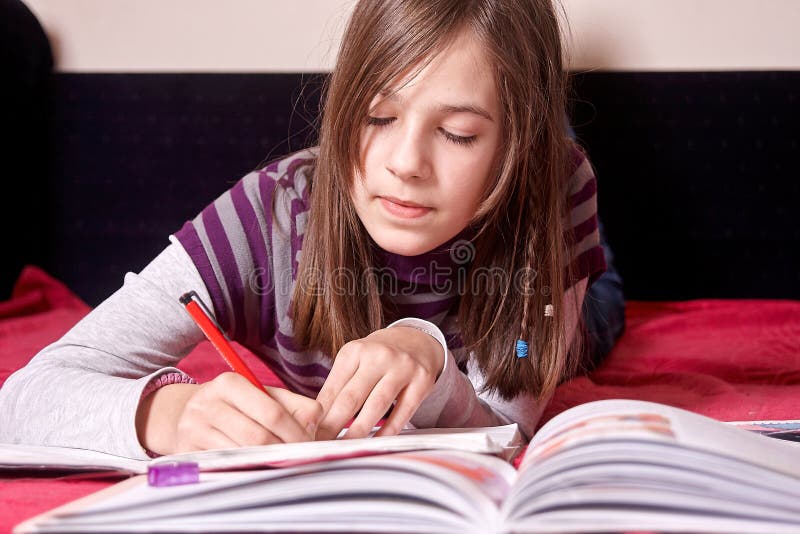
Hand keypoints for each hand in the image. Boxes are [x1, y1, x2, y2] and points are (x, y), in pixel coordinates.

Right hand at [136, 372, 322, 453]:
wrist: (185, 414)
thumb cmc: (234, 406)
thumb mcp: (262, 396)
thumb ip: (293, 405)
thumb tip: (316, 423)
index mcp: (230, 383)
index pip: (272, 412)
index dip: (296, 433)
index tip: (311, 445)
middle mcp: (207, 404)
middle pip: (258, 437)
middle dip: (285, 451)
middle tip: (300, 459)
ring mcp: (193, 429)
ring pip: (243, 454)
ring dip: (269, 463)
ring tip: (284, 464)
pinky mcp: (187, 452)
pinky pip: (226, 466)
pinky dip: (248, 469)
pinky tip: (260, 469)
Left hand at [315, 326, 443, 439]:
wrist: (416, 339)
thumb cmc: (378, 357)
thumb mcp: (355, 361)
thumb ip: (339, 385)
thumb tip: (316, 419)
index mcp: (355, 351)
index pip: (333, 388)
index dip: (319, 415)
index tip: (309, 434)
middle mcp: (378, 356)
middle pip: (351, 398)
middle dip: (333, 426)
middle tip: (322, 446)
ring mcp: (402, 367)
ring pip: (376, 406)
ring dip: (358, 431)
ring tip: (345, 449)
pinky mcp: (421, 381)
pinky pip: (402, 412)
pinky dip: (388, 430)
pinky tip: (375, 442)